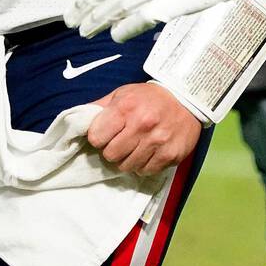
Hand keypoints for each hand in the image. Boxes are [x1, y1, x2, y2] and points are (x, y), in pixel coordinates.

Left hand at [87, 83, 201, 175]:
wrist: (187, 99)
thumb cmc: (149, 97)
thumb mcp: (123, 93)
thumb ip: (100, 107)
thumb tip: (78, 119)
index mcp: (126, 107)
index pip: (96, 137)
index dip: (99, 137)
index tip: (106, 134)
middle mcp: (142, 125)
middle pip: (110, 155)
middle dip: (112, 150)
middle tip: (121, 141)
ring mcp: (157, 142)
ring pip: (126, 166)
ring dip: (128, 159)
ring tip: (135, 147)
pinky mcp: (170, 155)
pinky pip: (145, 171)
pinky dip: (144, 164)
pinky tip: (148, 152)